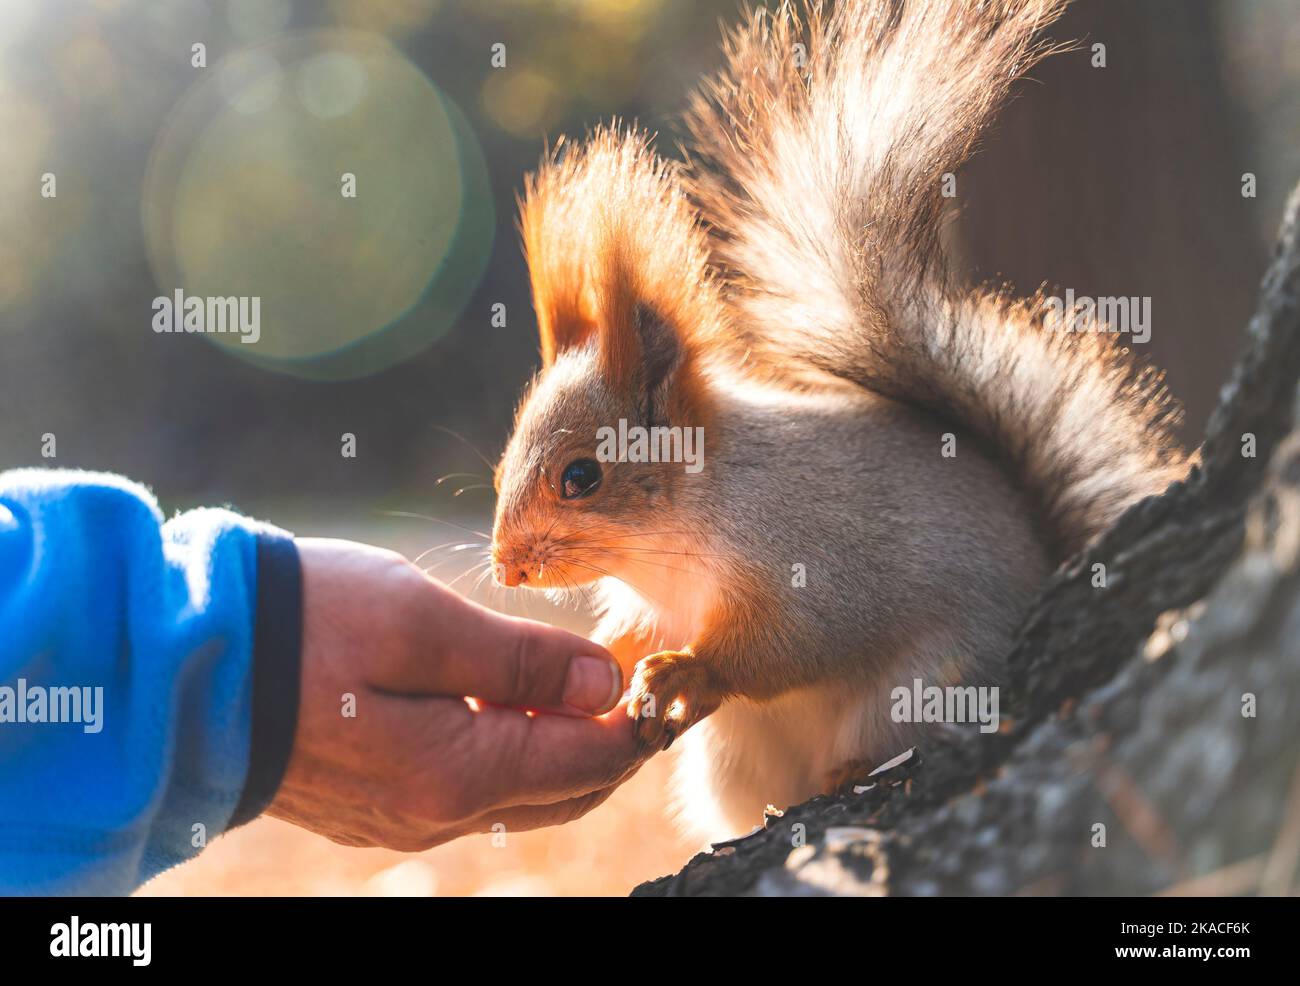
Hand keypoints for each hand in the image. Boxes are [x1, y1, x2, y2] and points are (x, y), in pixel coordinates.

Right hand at [267, 538, 646, 850]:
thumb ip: (523, 661)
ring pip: (517, 796)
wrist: (187, 668)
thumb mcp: (424, 623)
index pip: (587, 762)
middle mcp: (436, 814)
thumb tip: (605, 686)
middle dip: (609, 744)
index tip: (663, 681)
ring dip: (561, 751)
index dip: (636, 723)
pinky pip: (470, 792)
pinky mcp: (373, 805)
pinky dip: (510, 755)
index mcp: (459, 773)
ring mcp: (401, 817)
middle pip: (561, 791)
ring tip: (585, 693)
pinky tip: (509, 710)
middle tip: (640, 693)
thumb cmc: (306, 627)